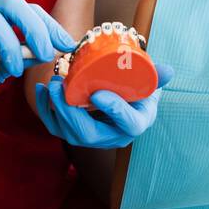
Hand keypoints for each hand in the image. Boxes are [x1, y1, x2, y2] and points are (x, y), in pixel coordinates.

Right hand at [0, 0, 78, 125]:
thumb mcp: (8, 64)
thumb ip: (26, 54)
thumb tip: (54, 50)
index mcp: (2, 14)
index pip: (31, 10)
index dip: (51, 26)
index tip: (68, 45)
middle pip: (14, 3)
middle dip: (34, 28)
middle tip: (44, 54)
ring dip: (10, 47)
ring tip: (14, 70)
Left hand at [34, 63, 174, 147]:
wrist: (124, 98)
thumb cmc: (138, 89)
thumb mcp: (149, 82)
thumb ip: (157, 76)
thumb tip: (168, 71)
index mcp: (135, 125)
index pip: (127, 124)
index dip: (113, 110)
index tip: (98, 93)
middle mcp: (113, 137)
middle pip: (89, 133)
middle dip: (70, 112)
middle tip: (59, 86)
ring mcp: (92, 137)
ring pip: (69, 133)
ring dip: (55, 110)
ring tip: (49, 85)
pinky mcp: (74, 132)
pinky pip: (56, 127)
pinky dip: (45, 110)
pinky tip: (40, 90)